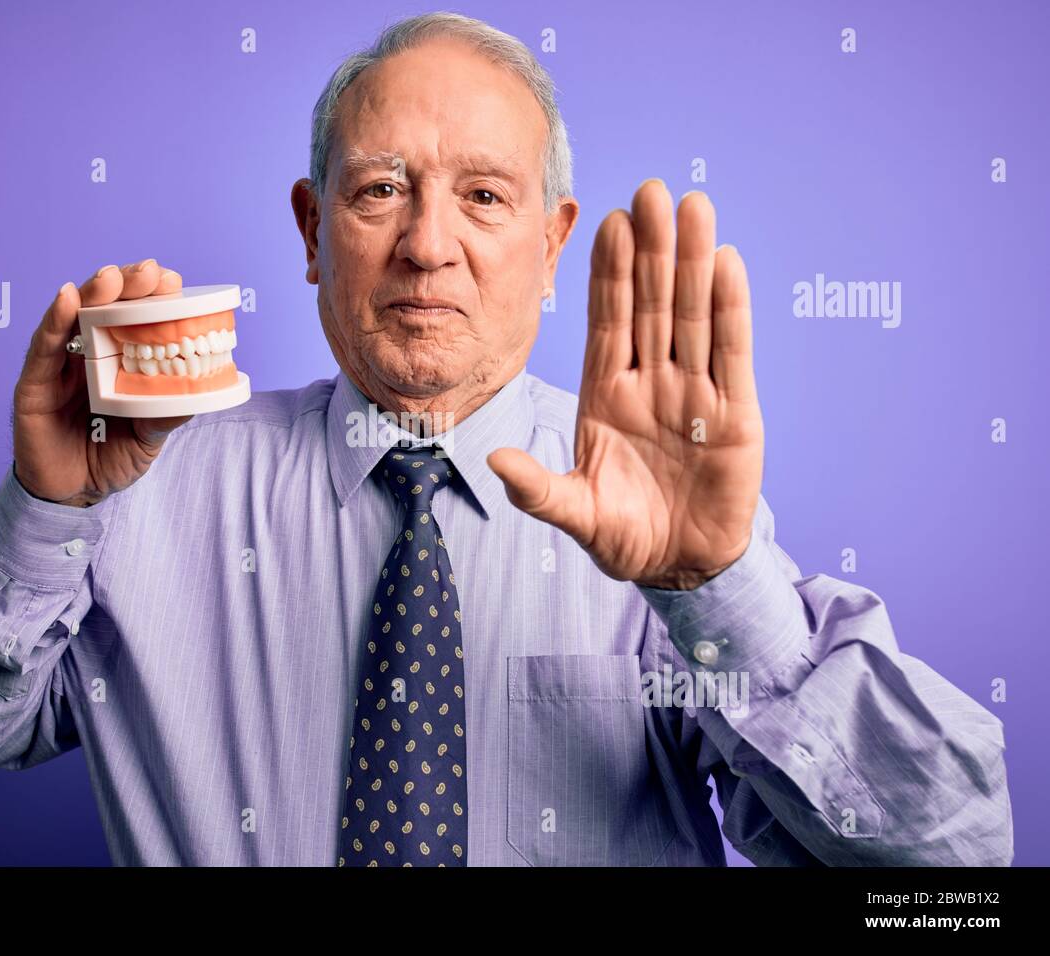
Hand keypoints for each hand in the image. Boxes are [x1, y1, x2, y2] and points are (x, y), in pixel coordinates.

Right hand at [12, 258, 191, 506]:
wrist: (72, 496)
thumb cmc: (109, 458)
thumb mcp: (148, 437)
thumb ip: (165, 413)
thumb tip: (198, 390)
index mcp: (121, 359)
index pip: (137, 315)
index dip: (154, 295)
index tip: (172, 282)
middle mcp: (90, 353)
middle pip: (107, 304)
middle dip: (128, 284)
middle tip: (149, 273)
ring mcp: (61, 364)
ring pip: (74, 315)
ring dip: (93, 291)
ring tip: (112, 277)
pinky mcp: (35, 382)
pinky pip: (43, 347)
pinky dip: (54, 319)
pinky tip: (67, 297)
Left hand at [488, 181, 763, 589]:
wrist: (679, 568)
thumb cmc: (622, 536)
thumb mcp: (575, 513)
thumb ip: (538, 489)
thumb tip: (493, 462)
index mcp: (606, 394)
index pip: (607, 321)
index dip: (608, 273)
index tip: (606, 221)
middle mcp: (650, 382)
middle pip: (652, 304)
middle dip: (651, 248)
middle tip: (651, 189)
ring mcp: (694, 393)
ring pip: (693, 315)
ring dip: (692, 262)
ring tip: (693, 206)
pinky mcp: (735, 414)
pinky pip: (731, 353)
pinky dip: (731, 309)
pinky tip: (726, 262)